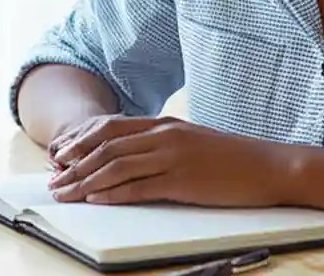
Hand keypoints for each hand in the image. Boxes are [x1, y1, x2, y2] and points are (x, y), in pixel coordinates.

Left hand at [46, 115, 296, 206]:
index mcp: (163, 124)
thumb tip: (131, 156)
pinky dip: (113, 194)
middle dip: (75, 165)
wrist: (268, 166)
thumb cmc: (231, 158)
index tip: (60, 157)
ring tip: (66, 194)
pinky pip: (140, 187)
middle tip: (54, 180)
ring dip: (85, 182)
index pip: (110, 129)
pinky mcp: (182, 180)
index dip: (81, 142)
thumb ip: (161, 143)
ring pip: (117, 167)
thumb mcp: (191, 141)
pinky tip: (97, 200)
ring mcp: (172, 157)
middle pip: (106, 148)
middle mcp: (163, 136)